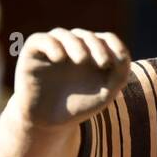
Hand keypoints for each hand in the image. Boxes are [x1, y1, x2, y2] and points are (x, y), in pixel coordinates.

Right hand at [14, 27, 131, 128]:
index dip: (114, 45)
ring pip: (65, 35)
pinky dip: (52, 45)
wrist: (49, 122)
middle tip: (103, 63)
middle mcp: (72, 47)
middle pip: (87, 36)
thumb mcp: (105, 93)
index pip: (105, 39)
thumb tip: (123, 55)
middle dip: (98, 47)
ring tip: (82, 59)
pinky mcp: (33, 52)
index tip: (117, 62)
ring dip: (77, 44)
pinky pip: (41, 39)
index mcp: (92, 54)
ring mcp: (52, 48)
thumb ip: (119, 75)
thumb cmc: (78, 107)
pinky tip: (60, 58)